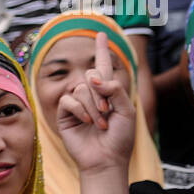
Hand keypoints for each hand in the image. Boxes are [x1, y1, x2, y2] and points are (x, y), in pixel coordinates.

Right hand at [57, 32, 135, 173]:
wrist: (106, 160)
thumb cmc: (120, 138)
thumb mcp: (127, 111)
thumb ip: (115, 90)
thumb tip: (93, 78)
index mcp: (109, 92)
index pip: (104, 66)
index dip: (102, 49)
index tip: (101, 33)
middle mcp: (92, 95)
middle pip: (90, 74)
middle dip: (100, 91)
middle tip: (107, 110)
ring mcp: (78, 104)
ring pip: (80, 88)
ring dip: (93, 105)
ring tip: (100, 123)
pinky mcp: (65, 114)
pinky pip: (69, 99)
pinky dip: (80, 109)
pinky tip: (87, 121)